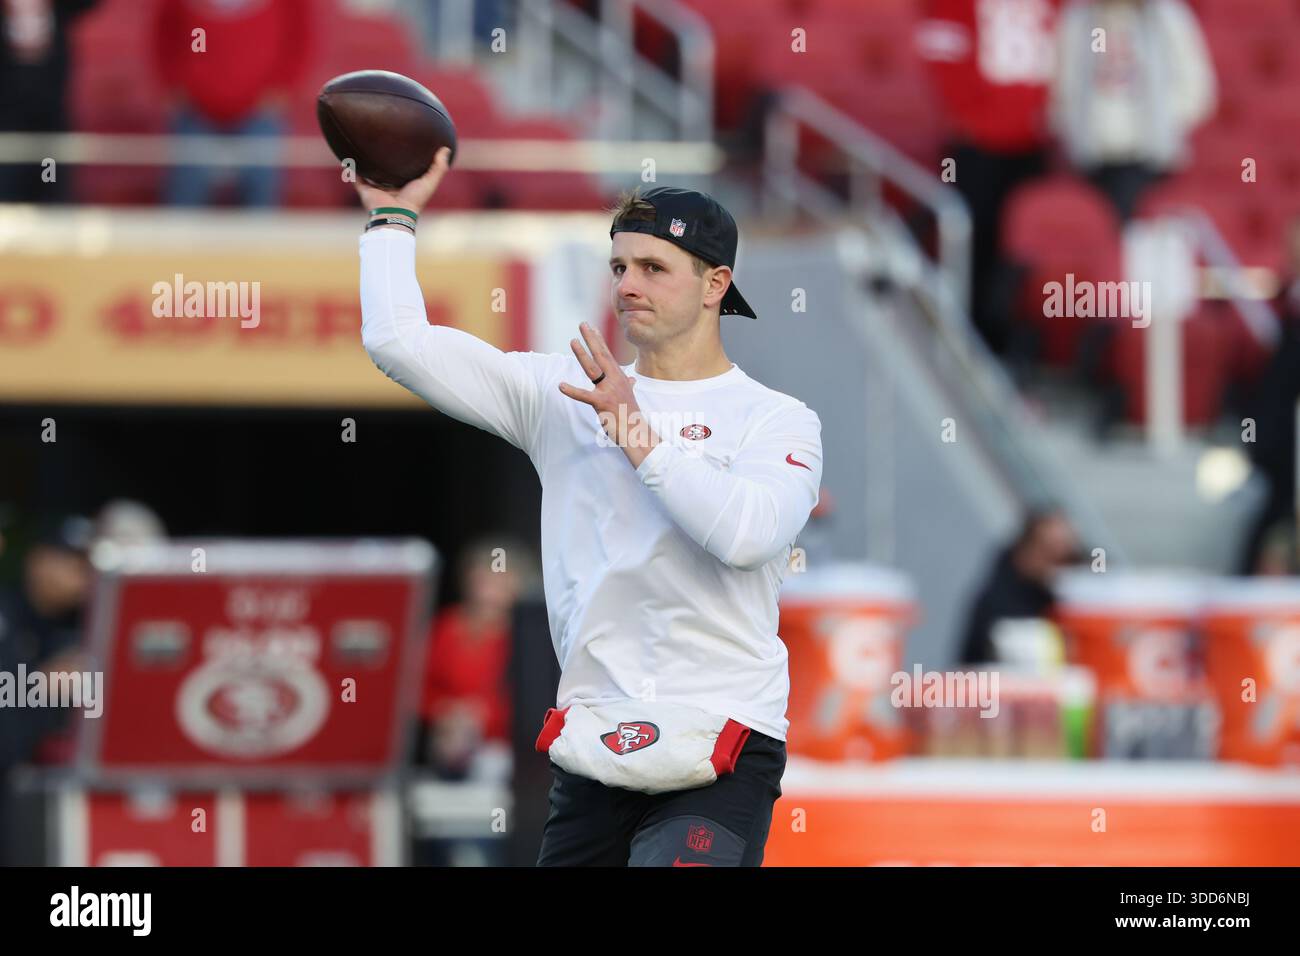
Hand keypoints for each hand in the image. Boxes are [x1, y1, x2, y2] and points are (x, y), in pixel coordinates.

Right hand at [354, 146, 451, 216]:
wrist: (396, 213)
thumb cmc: (415, 200)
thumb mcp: (430, 182)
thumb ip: (439, 167)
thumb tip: (446, 148)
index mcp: (405, 184)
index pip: (404, 169)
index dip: (405, 158)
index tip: (405, 144)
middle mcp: (390, 186)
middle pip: (385, 170)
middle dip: (383, 159)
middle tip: (381, 141)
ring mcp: (377, 188)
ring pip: (370, 173)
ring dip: (366, 163)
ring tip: (361, 146)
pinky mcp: (365, 190)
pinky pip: (356, 178)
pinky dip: (351, 169)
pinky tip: (347, 156)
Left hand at [558, 322, 659, 467]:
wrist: (637, 432)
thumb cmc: (631, 416)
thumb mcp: (630, 397)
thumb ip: (629, 385)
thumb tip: (632, 379)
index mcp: (619, 378)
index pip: (607, 355)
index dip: (599, 341)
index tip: (593, 328)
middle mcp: (615, 380)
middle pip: (601, 355)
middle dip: (591, 339)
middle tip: (583, 324)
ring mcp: (609, 391)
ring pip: (593, 369)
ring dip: (582, 354)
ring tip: (573, 341)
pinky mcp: (602, 403)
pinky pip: (584, 396)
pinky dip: (572, 390)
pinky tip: (561, 385)